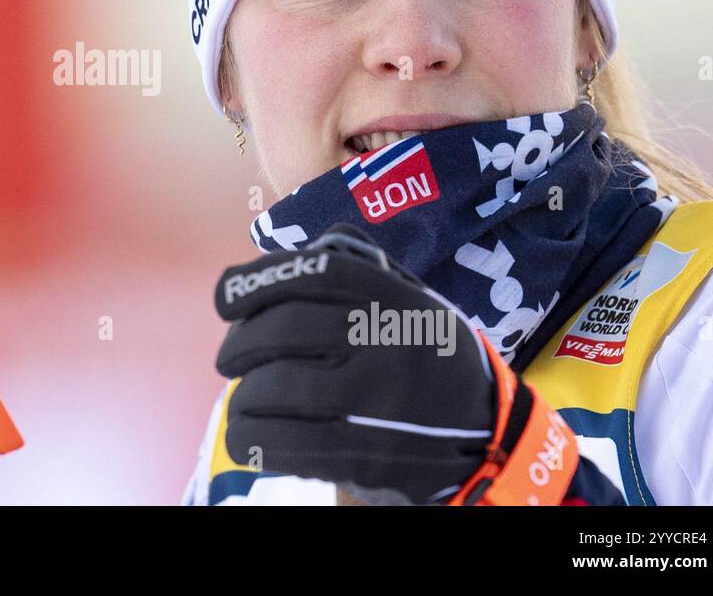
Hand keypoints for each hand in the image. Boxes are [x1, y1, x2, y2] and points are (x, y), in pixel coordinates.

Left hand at [214, 223, 578, 504]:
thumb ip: (357, 269)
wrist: (488, 433)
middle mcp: (387, 341)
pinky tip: (247, 435)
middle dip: (239, 344)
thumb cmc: (428, 355)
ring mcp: (377, 401)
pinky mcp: (366, 454)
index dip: (257, 280)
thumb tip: (284, 258)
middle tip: (228, 358)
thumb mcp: (411, 299)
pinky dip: (253, 438)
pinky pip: (287, 443)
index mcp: (395, 298)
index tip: (224, 298)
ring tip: (242, 399)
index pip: (313, 274)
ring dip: (243, 396)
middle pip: (284, 330)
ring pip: (277, 389)